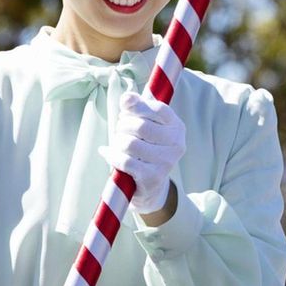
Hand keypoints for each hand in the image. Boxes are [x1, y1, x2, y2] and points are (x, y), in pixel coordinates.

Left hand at [97, 89, 185, 215]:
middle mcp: (176, 144)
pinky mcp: (152, 178)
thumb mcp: (144, 126)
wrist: (150, 188)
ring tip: (118, 144)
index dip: (137, 106)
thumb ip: (136, 108)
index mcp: (177, 127)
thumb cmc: (145, 149)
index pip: (157, 109)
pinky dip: (112, 155)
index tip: (125, 109)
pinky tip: (108, 153)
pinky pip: (124, 161)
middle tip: (120, 130)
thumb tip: (127, 97)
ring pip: (130, 144)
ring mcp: (166, 162)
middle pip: (140, 126)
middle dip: (123, 125)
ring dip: (117, 142)